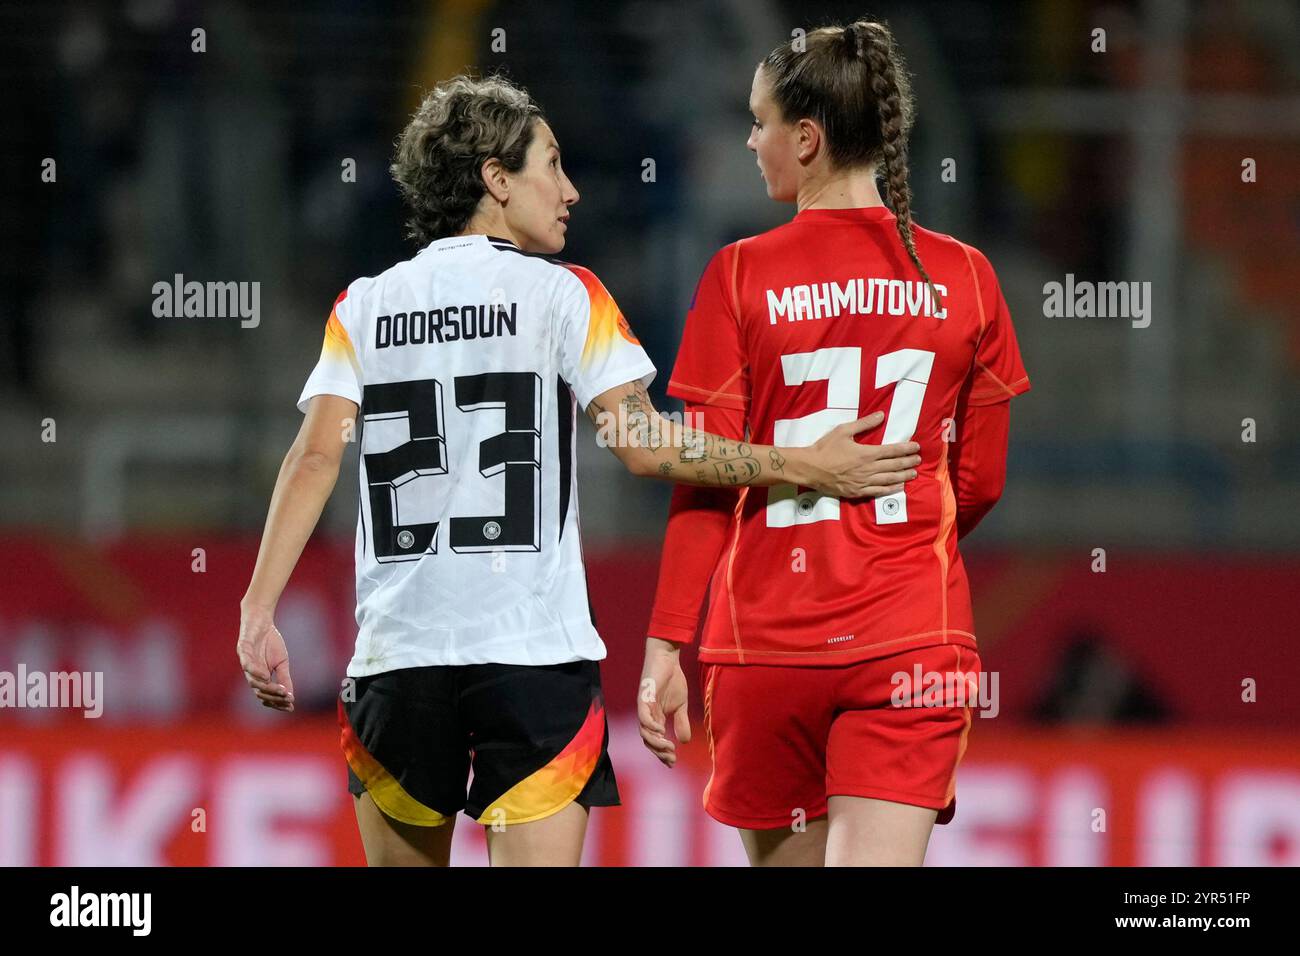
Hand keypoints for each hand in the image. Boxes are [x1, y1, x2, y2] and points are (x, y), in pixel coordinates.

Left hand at [237, 605, 294, 711]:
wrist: (262, 621)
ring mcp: (246, 663)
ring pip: (252, 682)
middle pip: (259, 692)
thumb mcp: (282, 662)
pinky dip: (255, 672)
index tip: (291, 706)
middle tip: (287, 698)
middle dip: (274, 697)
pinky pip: (247, 664)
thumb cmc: (271, 642)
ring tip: (280, 690)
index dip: (277, 702)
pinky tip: (265, 676)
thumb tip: (290, 696)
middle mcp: (251, 674)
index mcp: (260, 678)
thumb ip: (284, 678)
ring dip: (266, 688)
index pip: (267, 695)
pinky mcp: (242, 650)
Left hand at [638, 637, 690, 766]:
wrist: (667, 659)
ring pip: (644, 731)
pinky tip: (661, 731)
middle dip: (659, 752)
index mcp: (656, 718)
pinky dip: (650, 726)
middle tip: (671, 759)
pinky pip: (643, 716)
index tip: (673, 762)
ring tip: (668, 747)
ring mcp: (644, 707)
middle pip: (648, 740)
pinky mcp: (644, 698)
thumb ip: (681, 722)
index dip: (662, 753)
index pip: (655, 741)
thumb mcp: (681, 705)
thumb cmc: (672, 680)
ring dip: (655, 742)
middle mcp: (647, 716)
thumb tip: (684, 742)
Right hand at [798, 411, 920, 498]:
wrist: (810, 468)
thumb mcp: (843, 430)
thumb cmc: (825, 448)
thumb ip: (864, 424)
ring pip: (889, 480)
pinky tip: (898, 487)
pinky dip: (890, 489)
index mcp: (866, 453)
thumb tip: (881, 415)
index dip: (906, 449)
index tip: (916, 447)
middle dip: (908, 462)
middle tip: (919, 460)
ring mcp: (863, 482)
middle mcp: (868, 469)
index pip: (892, 450)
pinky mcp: (857, 491)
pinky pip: (878, 492)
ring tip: (913, 474)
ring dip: (903, 476)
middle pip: (894, 466)